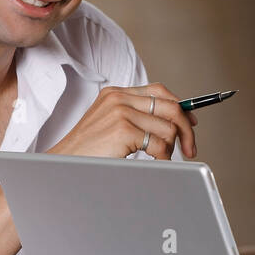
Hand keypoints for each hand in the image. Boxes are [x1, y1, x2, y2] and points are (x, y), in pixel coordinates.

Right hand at [49, 82, 196, 159]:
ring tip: (162, 159)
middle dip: (186, 130)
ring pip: (168, 128)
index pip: (159, 91)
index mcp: (116, 93)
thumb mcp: (110, 124)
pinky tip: (157, 162)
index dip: (181, 106)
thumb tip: (171, 123)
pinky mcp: (123, 130)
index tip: (191, 122)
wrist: (63, 163)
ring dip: (171, 148)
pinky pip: (159, 144)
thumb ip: (135, 117)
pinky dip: (163, 157)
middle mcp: (119, 98)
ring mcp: (121, 112)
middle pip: (171, 107)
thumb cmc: (87, 150)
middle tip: (190, 148)